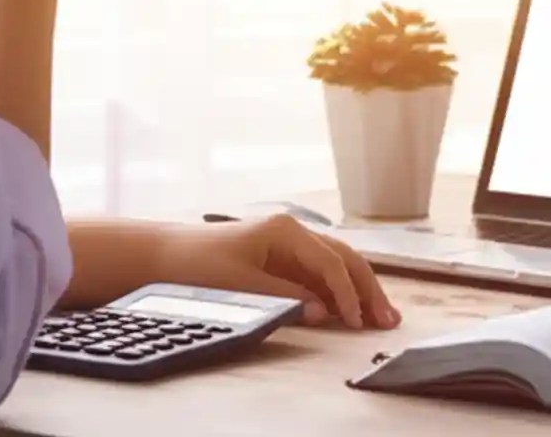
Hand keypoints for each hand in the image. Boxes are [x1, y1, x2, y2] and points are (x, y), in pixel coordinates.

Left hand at [151, 216, 401, 329]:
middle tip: (388, 318)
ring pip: (337, 264)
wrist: (162, 256)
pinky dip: (337, 291)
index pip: (330, 262)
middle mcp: (293, 232)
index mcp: (286, 230)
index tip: (355, 321)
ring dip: (358, 289)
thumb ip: (285, 297)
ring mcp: (289, 244)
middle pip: (344, 258)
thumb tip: (323, 312)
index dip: (347, 293)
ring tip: (379, 315)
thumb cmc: (197, 265)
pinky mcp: (282, 259)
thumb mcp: (241, 285)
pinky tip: (349, 311)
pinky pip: (319, 273)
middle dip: (367, 289)